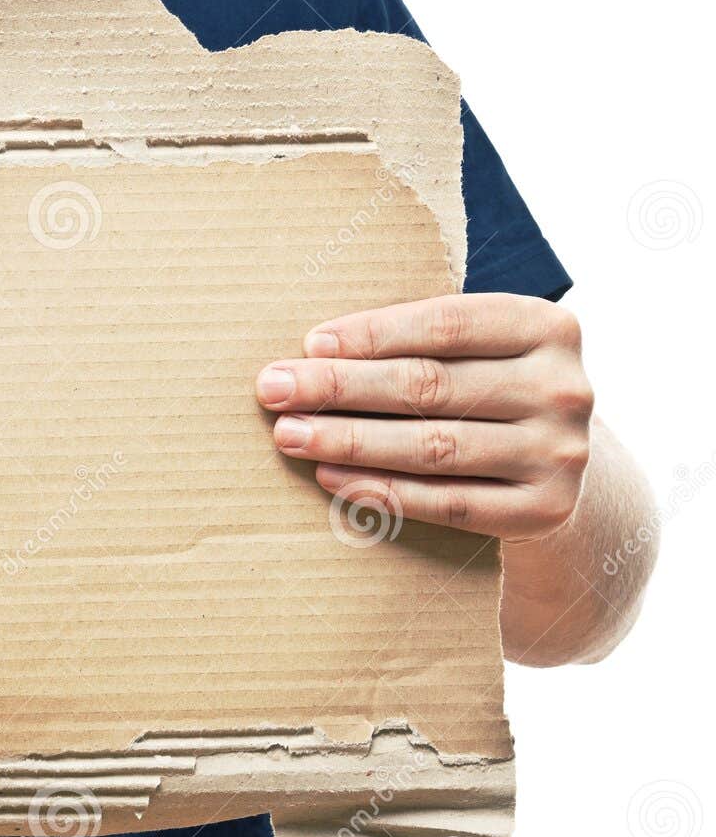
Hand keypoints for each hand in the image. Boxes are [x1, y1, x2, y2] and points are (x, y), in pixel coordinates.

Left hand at [255, 293, 593, 540]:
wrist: (553, 469)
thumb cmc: (486, 391)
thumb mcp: (476, 351)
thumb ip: (419, 342)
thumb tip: (313, 352)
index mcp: (547, 326)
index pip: (444, 325)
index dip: (371, 335)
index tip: (308, 345)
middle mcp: (564, 388)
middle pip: (429, 385)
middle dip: (339, 387)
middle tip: (272, 389)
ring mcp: (560, 454)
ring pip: (433, 447)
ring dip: (348, 441)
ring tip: (289, 434)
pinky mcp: (545, 511)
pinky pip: (447, 503)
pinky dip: (383, 491)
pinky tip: (331, 478)